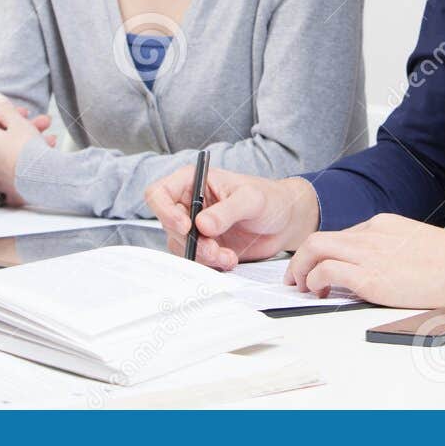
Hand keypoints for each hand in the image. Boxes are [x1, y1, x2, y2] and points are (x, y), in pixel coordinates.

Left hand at [0, 91, 56, 206]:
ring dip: (33, 141)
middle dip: (27, 127)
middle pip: (6, 137)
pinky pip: (20, 167)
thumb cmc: (27, 150)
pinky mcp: (11, 187)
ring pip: (15, 152)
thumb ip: (6, 109)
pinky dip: (31, 159)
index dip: (9, 114)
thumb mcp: (18, 123)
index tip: (25, 113)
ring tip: (51, 139)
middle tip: (45, 122)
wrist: (39, 181)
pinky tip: (47, 154)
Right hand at [143, 166, 318, 269]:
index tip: (186, 227)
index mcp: (193, 181)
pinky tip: (230, 259)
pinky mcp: (205, 246)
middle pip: (169, 225)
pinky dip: (210, 264)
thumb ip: (227, 211)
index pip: (159, 193)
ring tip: (228, 256)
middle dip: (191, 241)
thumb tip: (202, 225)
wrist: (285, 221)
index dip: (165, 211)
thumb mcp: (251, 199)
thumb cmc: (270, 198)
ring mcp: (195, 227)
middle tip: (215, 249)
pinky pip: (195, 259)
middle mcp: (189, 203)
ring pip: (181, 246)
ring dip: (203, 256)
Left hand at [285, 214, 444, 307]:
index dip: (326, 254)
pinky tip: (319, 292)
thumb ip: (392, 252)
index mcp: (383, 225)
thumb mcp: (416, 246)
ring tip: (301, 286)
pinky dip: (315, 280)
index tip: (319, 268)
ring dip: (301, 269)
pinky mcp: (371, 277)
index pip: (342, 236)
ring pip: (316, 248)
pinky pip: (327, 271)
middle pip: (320, 238)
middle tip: (296, 277)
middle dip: (301, 258)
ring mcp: (369, 253)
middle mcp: (371, 234)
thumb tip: (381, 273)